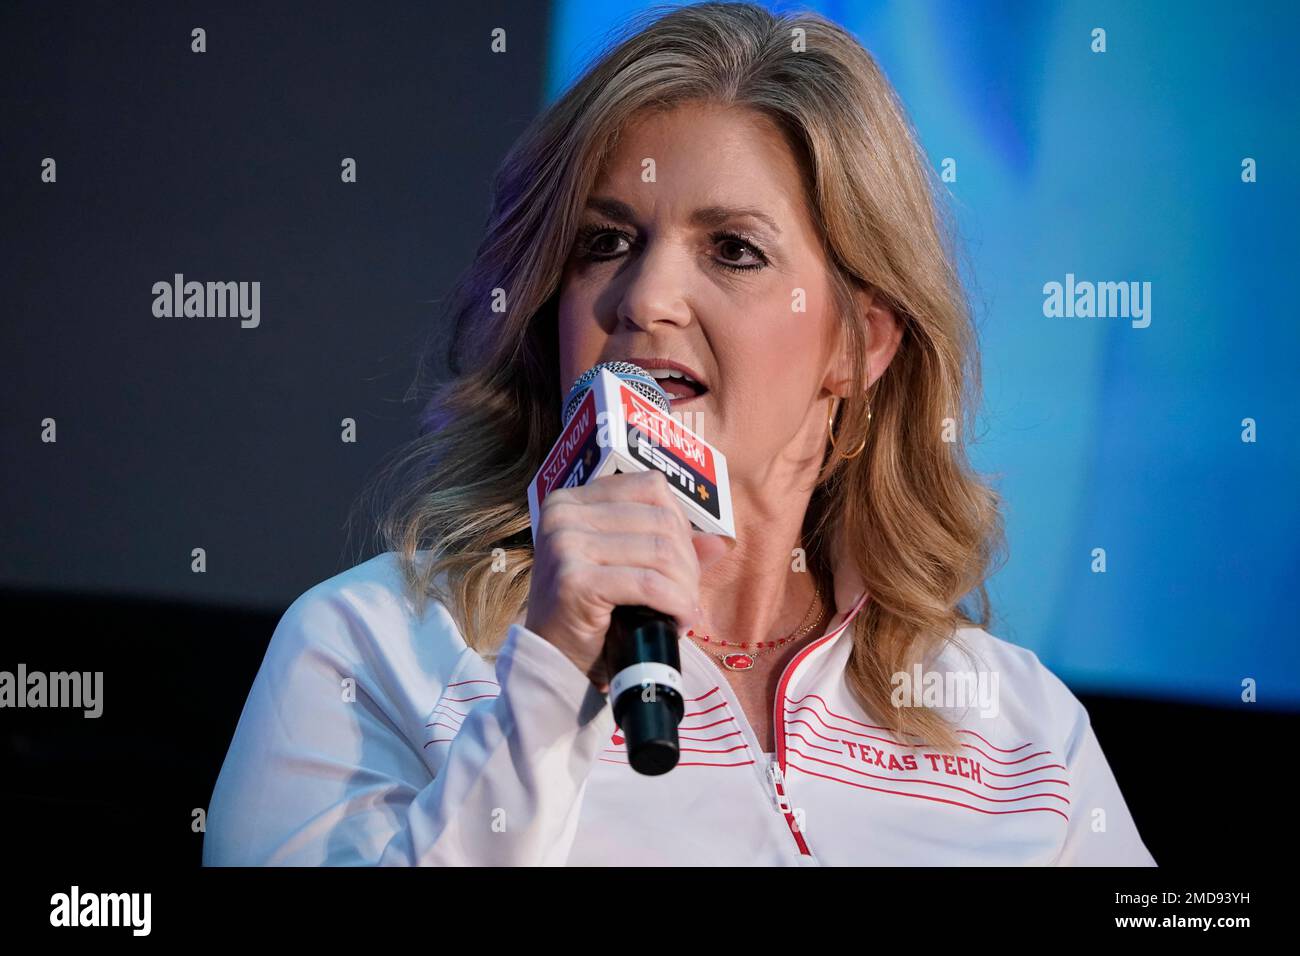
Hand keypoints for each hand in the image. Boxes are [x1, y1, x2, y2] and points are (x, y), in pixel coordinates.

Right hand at [524, 469, 728, 691]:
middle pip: (661, 520)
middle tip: (687, 597)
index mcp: (572, 500)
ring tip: (683, 612)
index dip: (681, 524)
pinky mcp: (574, 580)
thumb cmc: (590, 613)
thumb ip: (668, 548)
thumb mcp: (625, 569)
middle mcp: (563, 514)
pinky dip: (676, 604)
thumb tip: (718, 542)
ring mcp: (565, 544)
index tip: (683, 562)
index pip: (650, 487)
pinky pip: (649, 583)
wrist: (552, 660)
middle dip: (688, 564)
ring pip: (660, 551)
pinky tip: (679, 621)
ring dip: (685, 588)